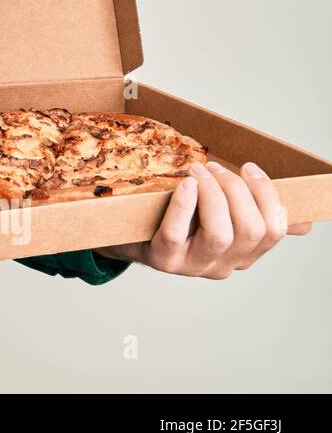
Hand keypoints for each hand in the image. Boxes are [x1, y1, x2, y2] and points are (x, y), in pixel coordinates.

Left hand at [95, 162, 311, 277]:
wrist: (128, 236)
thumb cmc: (177, 220)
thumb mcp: (218, 219)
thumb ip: (256, 217)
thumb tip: (303, 223)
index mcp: (244, 254)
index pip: (275, 229)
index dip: (267, 195)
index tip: (248, 168)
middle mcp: (223, 264)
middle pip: (251, 229)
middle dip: (238, 189)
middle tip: (214, 167)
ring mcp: (192, 265)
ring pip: (221, 234)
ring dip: (214, 194)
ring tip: (198, 172)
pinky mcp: (163, 259)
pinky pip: (178, 234)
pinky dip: (185, 206)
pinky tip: (186, 185)